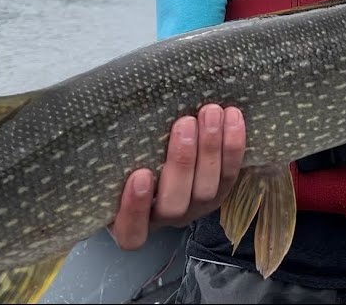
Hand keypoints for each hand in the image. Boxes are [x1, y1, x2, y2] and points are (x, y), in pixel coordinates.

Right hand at [108, 104, 245, 249]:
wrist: (160, 151)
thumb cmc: (125, 160)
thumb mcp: (113, 166)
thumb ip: (115, 158)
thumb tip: (112, 124)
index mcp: (130, 221)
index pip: (131, 231)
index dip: (135, 208)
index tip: (139, 174)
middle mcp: (164, 218)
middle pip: (175, 205)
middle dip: (183, 162)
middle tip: (184, 124)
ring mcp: (195, 206)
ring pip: (207, 189)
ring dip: (210, 148)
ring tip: (210, 113)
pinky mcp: (220, 191)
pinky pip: (230, 173)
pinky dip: (233, 145)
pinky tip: (232, 116)